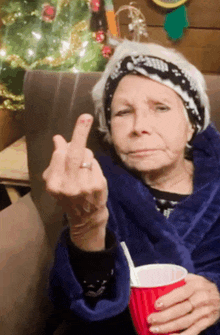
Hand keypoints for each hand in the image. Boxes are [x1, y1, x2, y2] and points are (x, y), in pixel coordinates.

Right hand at [42, 114, 108, 250]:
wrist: (85, 217)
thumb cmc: (69, 194)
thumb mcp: (58, 179)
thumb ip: (57, 160)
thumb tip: (58, 138)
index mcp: (54, 184)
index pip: (59, 156)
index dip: (64, 146)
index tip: (67, 134)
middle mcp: (68, 185)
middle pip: (74, 154)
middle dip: (80, 134)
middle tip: (85, 117)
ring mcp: (84, 186)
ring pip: (87, 156)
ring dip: (86, 154)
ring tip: (83, 165)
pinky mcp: (98, 185)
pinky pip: (95, 163)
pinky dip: (93, 163)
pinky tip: (90, 173)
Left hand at [147, 274, 219, 334]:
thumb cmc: (202, 286)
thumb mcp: (194, 278)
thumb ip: (179, 279)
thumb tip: (158, 282)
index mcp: (196, 286)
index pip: (182, 293)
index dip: (169, 300)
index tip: (156, 305)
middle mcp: (201, 300)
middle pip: (181, 310)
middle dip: (164, 316)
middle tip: (150, 319)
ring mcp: (205, 313)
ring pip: (185, 322)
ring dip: (168, 327)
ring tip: (154, 329)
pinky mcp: (207, 323)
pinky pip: (193, 332)